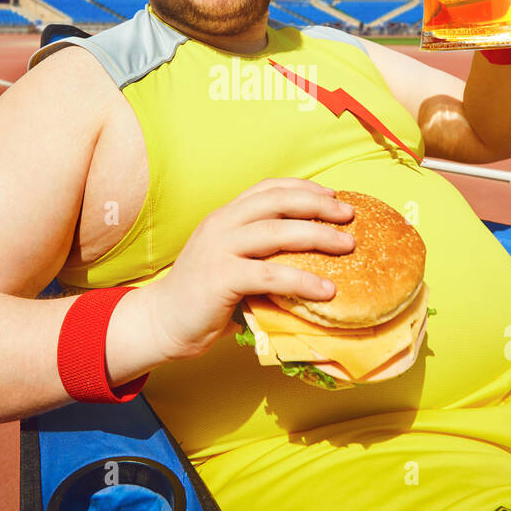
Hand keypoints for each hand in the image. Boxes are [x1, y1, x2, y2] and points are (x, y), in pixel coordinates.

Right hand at [146, 178, 355, 361]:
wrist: (161, 322)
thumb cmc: (204, 298)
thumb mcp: (232, 263)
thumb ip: (261, 254)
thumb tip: (313, 257)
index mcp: (224, 216)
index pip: (268, 188)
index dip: (303, 187)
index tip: (332, 194)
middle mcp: (221, 224)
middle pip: (277, 202)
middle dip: (318, 204)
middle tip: (349, 214)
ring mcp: (219, 248)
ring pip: (277, 232)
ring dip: (318, 235)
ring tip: (347, 245)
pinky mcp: (220, 277)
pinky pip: (270, 275)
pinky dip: (303, 281)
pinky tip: (326, 290)